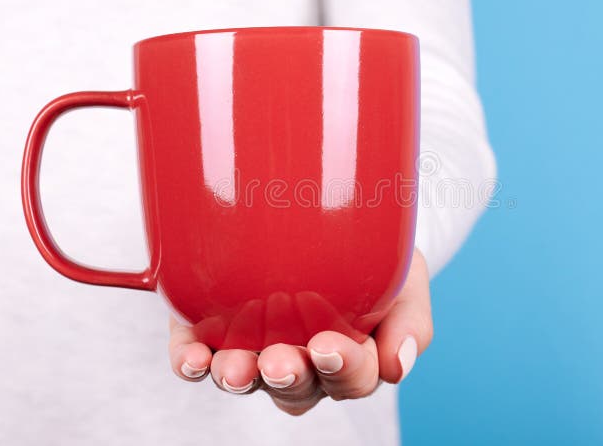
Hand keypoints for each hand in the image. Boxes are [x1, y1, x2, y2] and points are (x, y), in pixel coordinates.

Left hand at [167, 248, 432, 414]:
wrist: (336, 213)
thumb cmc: (375, 254)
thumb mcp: (405, 274)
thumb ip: (410, 320)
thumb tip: (398, 367)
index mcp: (350, 357)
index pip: (350, 378)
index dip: (342, 371)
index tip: (329, 347)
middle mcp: (300, 361)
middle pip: (295, 389)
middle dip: (286, 377)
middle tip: (280, 360)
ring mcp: (255, 348)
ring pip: (246, 379)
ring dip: (238, 378)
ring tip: (233, 367)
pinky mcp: (213, 327)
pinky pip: (197, 356)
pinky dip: (192, 362)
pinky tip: (192, 359)